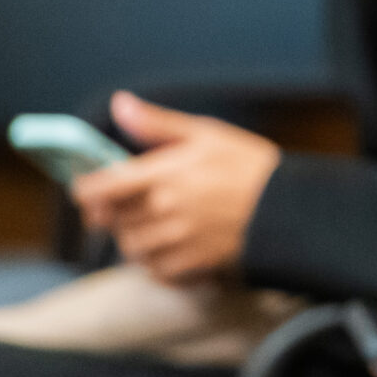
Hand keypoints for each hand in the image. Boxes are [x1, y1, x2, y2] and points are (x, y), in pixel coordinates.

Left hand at [69, 92, 280, 282]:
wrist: (290, 207)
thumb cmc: (250, 166)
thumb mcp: (206, 133)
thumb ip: (157, 124)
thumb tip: (121, 104)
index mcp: (162, 173)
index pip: (98, 190)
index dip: (86, 193)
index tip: (91, 192)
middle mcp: (164, 209)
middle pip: (113, 222)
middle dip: (117, 215)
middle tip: (135, 206)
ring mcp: (178, 239)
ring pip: (131, 248)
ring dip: (136, 239)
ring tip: (156, 228)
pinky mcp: (193, 264)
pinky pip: (156, 271)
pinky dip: (156, 264)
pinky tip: (172, 250)